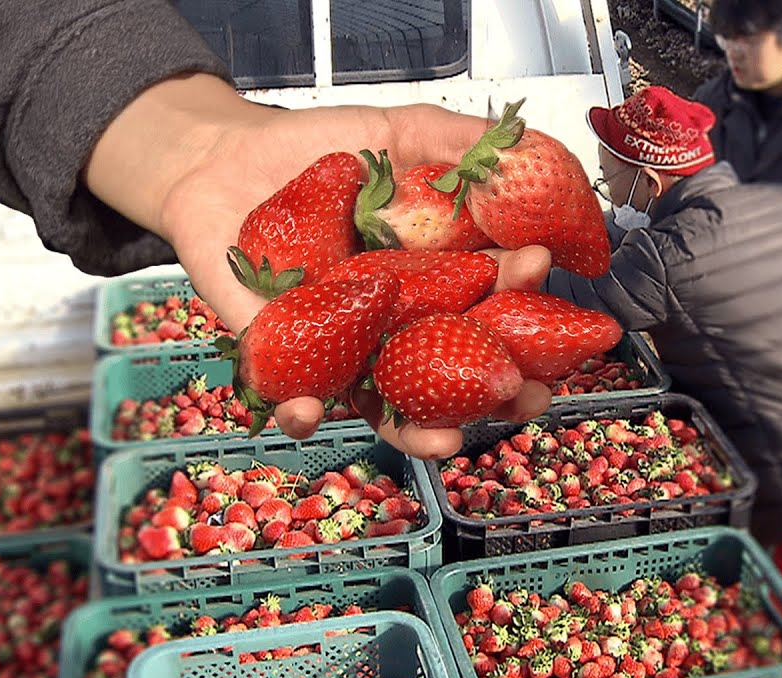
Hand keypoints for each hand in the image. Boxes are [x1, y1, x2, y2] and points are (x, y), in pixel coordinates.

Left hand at [86, 74, 549, 455]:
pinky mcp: (271, 349)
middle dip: (492, 395)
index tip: (556, 314)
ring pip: (378, 401)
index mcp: (427, 279)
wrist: (225, 153)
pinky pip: (286, 390)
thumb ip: (458, 144)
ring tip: (442, 443)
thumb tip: (528, 148)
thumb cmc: (314, 147)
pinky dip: (299, 408)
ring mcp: (334, 342)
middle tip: (527, 400)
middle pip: (449, 371)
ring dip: (412, 431)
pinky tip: (311, 413)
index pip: (485, 308)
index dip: (523, 315)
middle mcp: (388, 321)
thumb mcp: (397, 132)